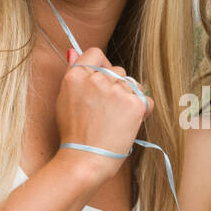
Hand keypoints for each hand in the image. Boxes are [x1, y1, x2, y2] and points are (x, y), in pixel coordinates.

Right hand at [56, 46, 152, 182]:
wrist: (85, 160)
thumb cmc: (74, 135)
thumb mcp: (65, 100)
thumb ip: (74, 75)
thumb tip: (73, 50)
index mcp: (77, 76)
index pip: (95, 54)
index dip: (102, 65)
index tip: (103, 79)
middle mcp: (96, 79)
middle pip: (118, 70)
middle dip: (117, 86)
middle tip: (108, 111)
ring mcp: (116, 90)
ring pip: (133, 84)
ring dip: (129, 98)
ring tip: (117, 120)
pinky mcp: (134, 103)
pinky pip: (146, 100)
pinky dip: (142, 111)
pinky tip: (128, 124)